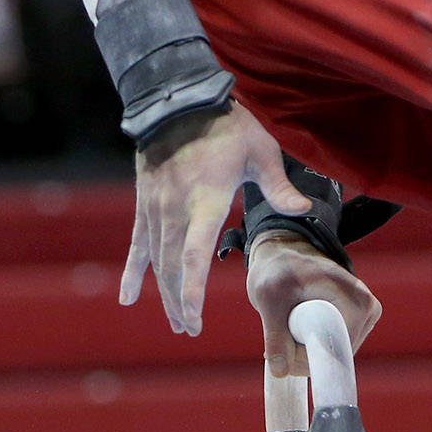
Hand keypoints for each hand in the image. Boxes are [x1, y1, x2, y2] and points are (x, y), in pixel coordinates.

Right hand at [118, 101, 309, 334]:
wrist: (177, 101)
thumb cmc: (225, 126)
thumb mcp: (260, 150)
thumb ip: (278, 185)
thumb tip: (303, 210)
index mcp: (205, 200)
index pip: (193, 255)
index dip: (192, 290)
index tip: (194, 318)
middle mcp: (175, 209)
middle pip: (172, 267)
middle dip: (180, 302)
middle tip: (190, 329)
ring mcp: (156, 208)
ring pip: (156, 261)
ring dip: (164, 293)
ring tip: (176, 321)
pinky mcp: (145, 204)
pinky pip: (137, 244)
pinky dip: (133, 271)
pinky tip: (127, 297)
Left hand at [247, 233, 382, 377]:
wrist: (285, 252)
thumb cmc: (278, 269)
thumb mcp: (269, 297)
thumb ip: (274, 335)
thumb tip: (281, 371)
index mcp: (357, 301)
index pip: (338, 353)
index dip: (305, 359)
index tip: (280, 351)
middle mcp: (369, 309)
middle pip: (337, 357)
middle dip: (304, 356)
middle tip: (279, 337)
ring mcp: (365, 316)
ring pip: (334, 356)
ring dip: (306, 351)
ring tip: (288, 324)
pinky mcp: (358, 322)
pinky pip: (334, 349)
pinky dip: (312, 346)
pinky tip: (299, 326)